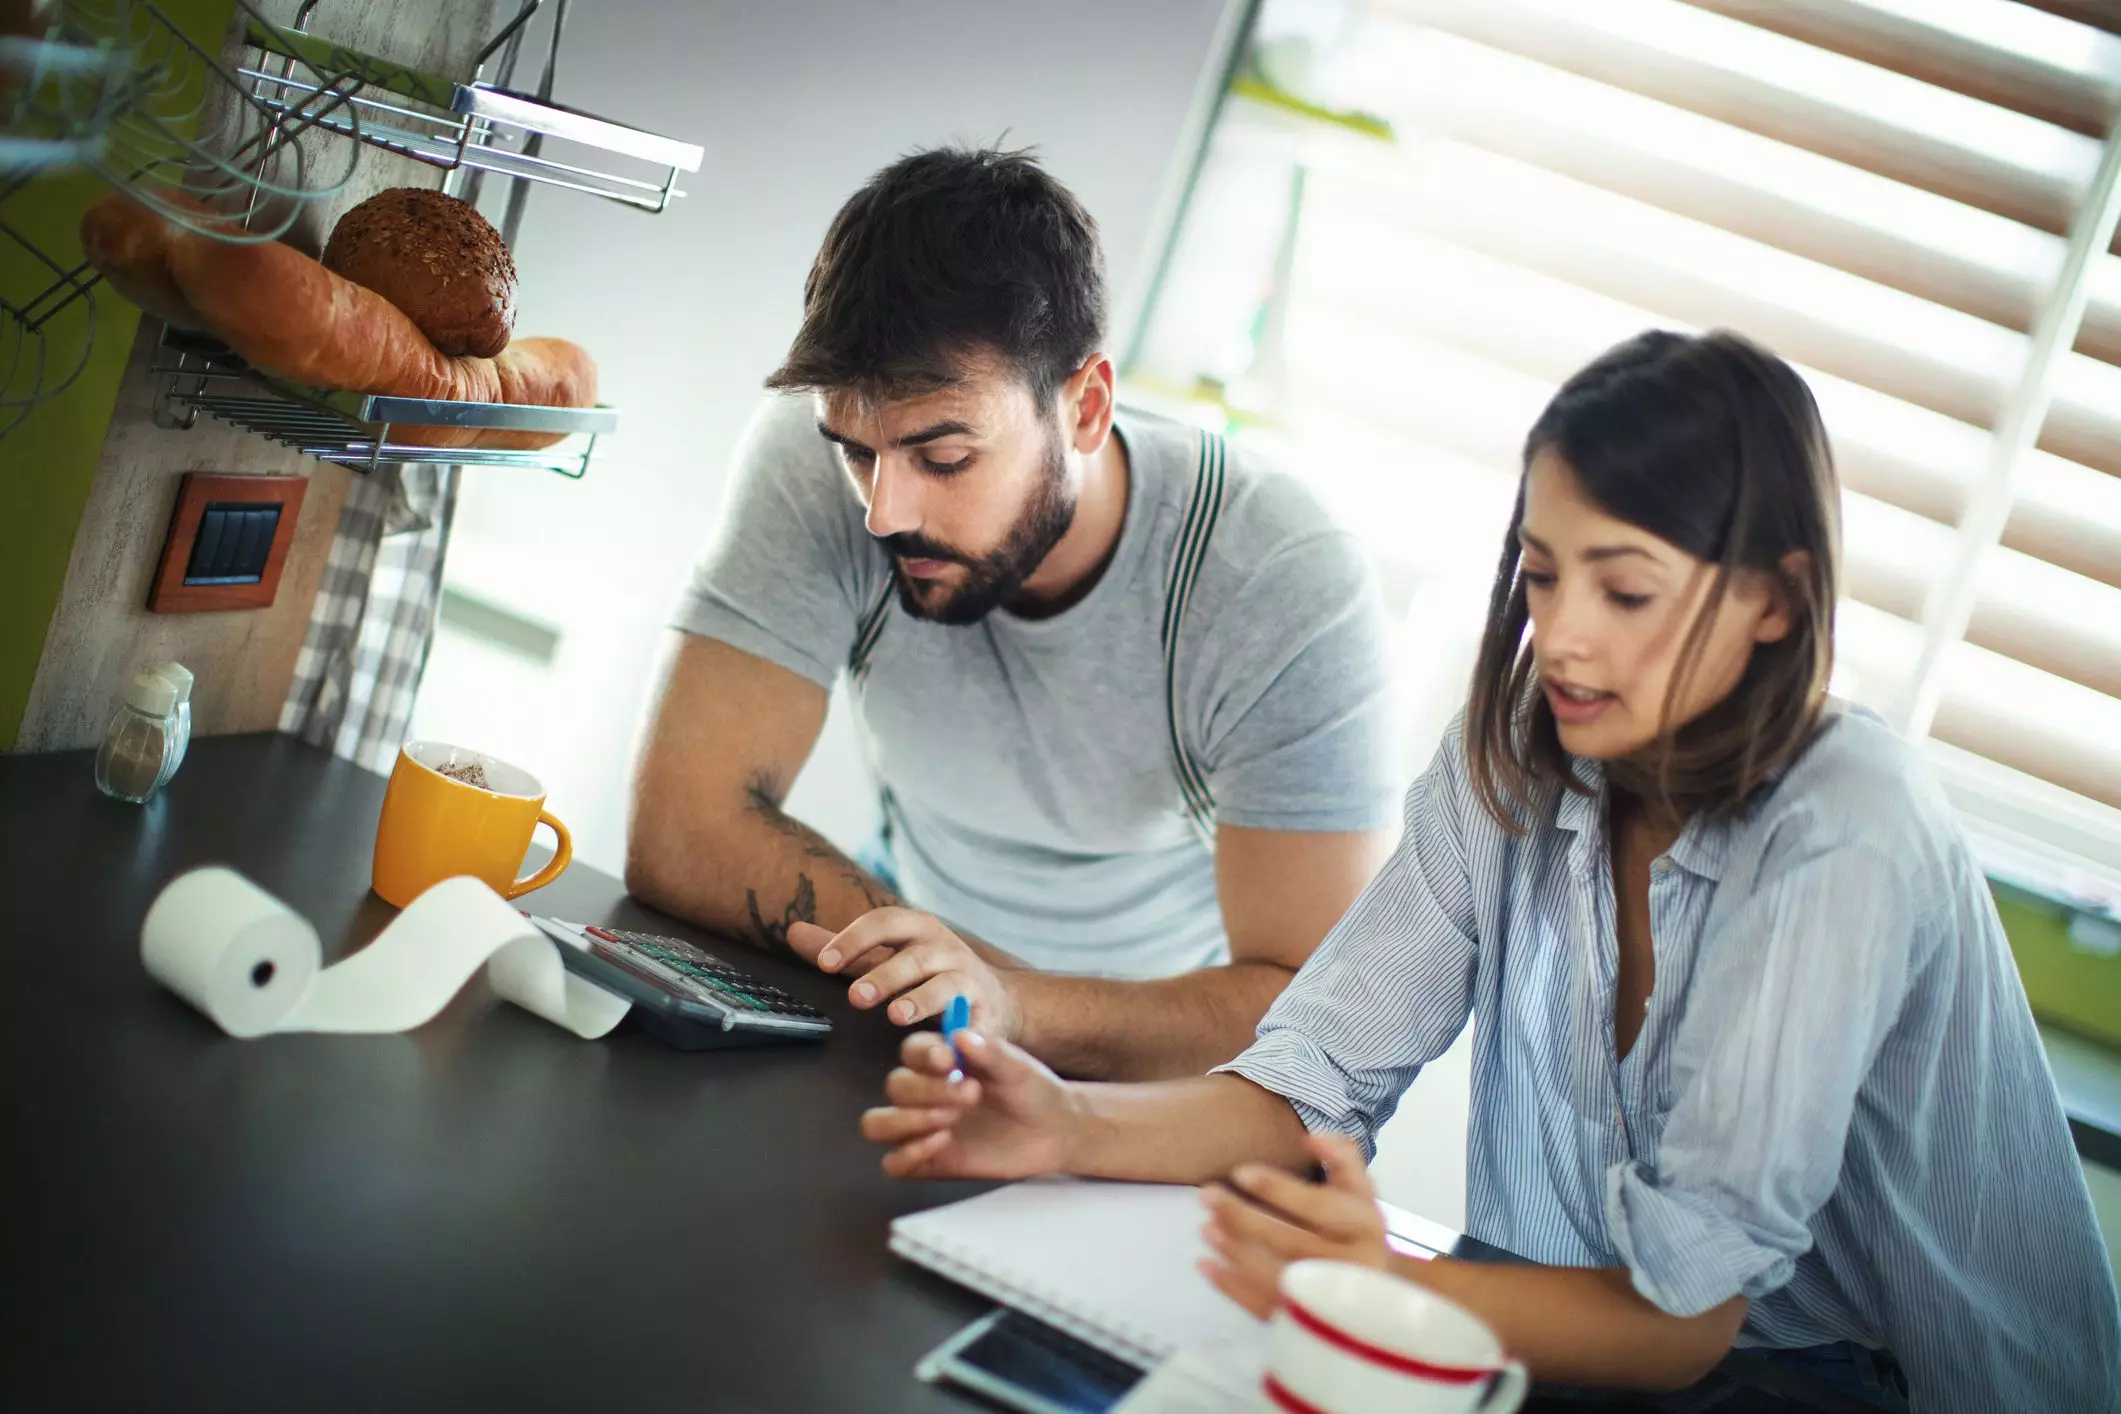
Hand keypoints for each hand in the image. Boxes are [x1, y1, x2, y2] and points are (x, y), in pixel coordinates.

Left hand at [789, 908, 1020, 1039]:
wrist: (996, 1000)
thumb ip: (846, 949)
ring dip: (920, 1000)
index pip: (884, 923)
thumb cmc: (930, 974)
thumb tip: (792, 931)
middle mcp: (945, 948)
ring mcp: (968, 978)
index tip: (825, 963)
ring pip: (944, 985)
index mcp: (918, 928)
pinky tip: (941, 1045)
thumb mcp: (889, 955)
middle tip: (856, 997)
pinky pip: (970, 1020)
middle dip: (884, 975)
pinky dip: (956, 1031)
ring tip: (896, 1015)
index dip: (855, 939)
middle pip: (913, 956)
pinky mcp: (985, 1010)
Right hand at [860, 1030, 1076, 1179]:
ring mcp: (922, 1128)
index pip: (911, 1051)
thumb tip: (960, 1035)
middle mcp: (925, 1092)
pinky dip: (908, 1154)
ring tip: (949, 1121)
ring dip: (907, 1121)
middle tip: (970, 1095)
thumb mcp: (1018, 1068)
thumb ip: (990, 1052)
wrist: (1053, 1131)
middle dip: (927, 1090)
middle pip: (895, 1086)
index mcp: (941, 1061)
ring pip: (878, 1124)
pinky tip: (941, 1143)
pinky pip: (893, 1163)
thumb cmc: (1032, 1091)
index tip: (948, 1060)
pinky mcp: (928, 1161)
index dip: (922, 1055)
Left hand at [1199, 1134, 1392, 1318]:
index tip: (1240, 1172)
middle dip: (1244, 1218)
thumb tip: (1314, 1138)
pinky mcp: (1307, 1323)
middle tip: (1207, 1195)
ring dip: (1235, 1252)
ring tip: (1205, 1227)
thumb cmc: (1357, 1229)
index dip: (1279, 1189)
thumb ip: (1343, 1156)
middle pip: (1291, 1242)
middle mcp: (1352, 1268)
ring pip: (1276, 1277)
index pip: (1319, 1207)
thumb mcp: (1361, 1189)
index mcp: (1366, 1229)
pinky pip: (1264, 1307)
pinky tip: (1206, 1264)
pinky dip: (1231, 1287)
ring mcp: (1329, 1302)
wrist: (1379, 1290)